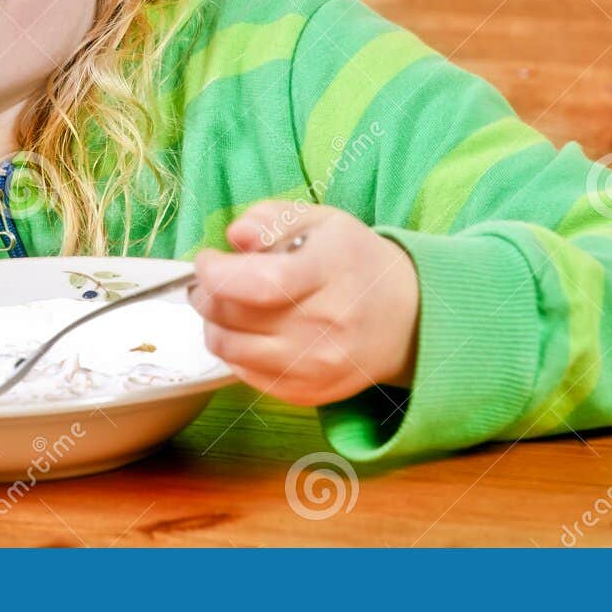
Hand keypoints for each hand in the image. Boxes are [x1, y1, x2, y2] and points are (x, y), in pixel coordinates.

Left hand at [188, 200, 420, 406]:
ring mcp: (316, 366)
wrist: (405, 319)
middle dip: (206, 295)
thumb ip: (272, 218)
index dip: (217, 273)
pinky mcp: (306, 393)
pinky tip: (249, 331)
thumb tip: (236, 237)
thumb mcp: (321, 221)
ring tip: (224, 306)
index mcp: (330, 272)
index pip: (260, 283)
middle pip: (236, 317)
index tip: (208, 261)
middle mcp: (325, 325)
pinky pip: (245, 375)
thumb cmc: (354, 261)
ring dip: (213, 324)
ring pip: (230, 350)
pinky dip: (234, 351)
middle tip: (211, 281)